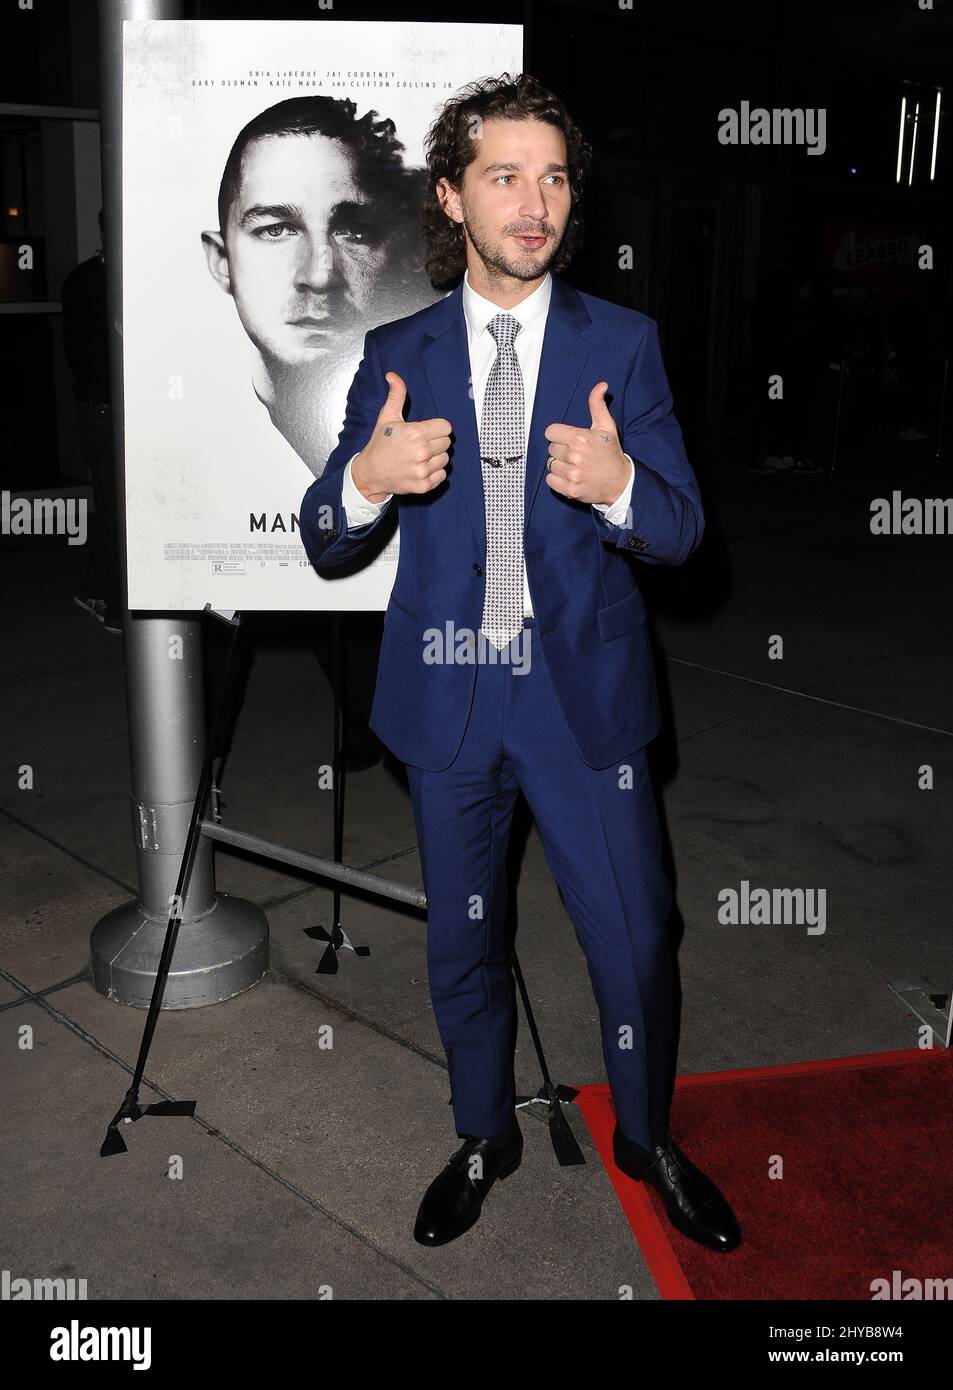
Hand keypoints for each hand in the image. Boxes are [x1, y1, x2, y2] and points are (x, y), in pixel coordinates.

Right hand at [351, 372, 451, 502]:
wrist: (370, 473)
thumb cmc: (380, 444)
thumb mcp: (387, 417)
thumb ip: (396, 395)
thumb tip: (392, 375)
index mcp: (415, 433)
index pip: (446, 427)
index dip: (437, 428)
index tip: (426, 432)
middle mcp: (421, 452)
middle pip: (446, 443)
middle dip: (436, 442)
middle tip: (420, 445)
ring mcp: (423, 470)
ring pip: (445, 459)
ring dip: (435, 458)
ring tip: (419, 457)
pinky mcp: (424, 485)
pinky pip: (442, 475)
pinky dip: (434, 472)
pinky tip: (419, 468)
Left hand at [543, 382, 629, 505]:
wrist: (620, 482)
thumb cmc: (611, 452)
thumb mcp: (606, 426)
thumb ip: (597, 405)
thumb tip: (601, 385)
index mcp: (580, 438)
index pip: (550, 432)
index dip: (559, 435)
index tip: (569, 440)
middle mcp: (574, 456)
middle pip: (551, 449)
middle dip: (561, 450)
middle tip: (576, 454)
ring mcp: (572, 474)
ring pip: (550, 464)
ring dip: (559, 465)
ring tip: (574, 466)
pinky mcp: (570, 489)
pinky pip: (550, 480)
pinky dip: (557, 479)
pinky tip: (571, 476)